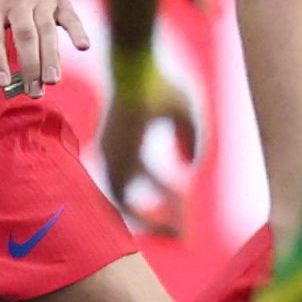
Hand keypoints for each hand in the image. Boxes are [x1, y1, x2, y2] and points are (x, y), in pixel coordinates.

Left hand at [0, 0, 86, 95]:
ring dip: (51, 56)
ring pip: (47, 29)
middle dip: (29, 65)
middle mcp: (17, 2)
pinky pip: (71, 15)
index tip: (1, 82)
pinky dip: (78, 30)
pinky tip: (83, 47)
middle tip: (33, 91)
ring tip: (51, 81)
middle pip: (24, 35)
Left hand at [100, 51, 196, 236]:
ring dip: (153, 220)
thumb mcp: (186, 115)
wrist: (139, 61)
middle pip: (125, 205)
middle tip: (182, 239)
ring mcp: (109, 156)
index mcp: (125, 147)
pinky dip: (148, 207)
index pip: (135, 192)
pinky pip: (124, 194)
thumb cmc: (162, 82)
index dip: (157, 212)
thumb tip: (192, 169)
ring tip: (181, 233)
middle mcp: (112, 155)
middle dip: (154, 225)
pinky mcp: (111, 154)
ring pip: (123, 205)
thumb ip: (190, 142)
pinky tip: (177, 213)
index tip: (182, 229)